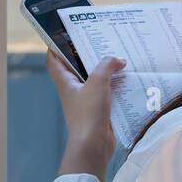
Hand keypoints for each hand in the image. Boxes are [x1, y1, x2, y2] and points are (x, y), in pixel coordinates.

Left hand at [46, 50, 125, 178]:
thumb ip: (107, 66)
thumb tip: (118, 60)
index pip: (54, 60)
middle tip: (103, 43)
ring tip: (119, 59)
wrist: (93, 145)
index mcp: (65, 82)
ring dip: (105, 71)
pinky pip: (106, 93)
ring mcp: (85, 101)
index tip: (68, 35)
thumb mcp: (97, 83)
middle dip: (89, 56)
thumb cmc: (88, 114)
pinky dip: (114, 86)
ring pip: (94, 80)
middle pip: (77, 68)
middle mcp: (73, 90)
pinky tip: (127, 81)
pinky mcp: (98, 110)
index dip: (57, 46)